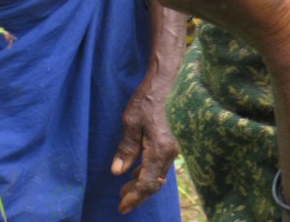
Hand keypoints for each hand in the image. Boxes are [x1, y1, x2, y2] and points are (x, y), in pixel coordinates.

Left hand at [111, 77, 179, 213]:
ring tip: (125, 189)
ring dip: (142, 184)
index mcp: (159, 149)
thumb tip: (118, 172)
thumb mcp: (131, 122)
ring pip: (157, 176)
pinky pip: (160, 166)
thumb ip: (126, 149)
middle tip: (121, 201)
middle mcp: (169, 152)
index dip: (135, 197)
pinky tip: (136, 171)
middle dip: (138, 194)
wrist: (165, 83)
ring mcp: (172, 148)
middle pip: (154, 183)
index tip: (122, 207)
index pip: (147, 183)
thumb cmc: (147, 101)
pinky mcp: (170, 143)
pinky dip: (148, 173)